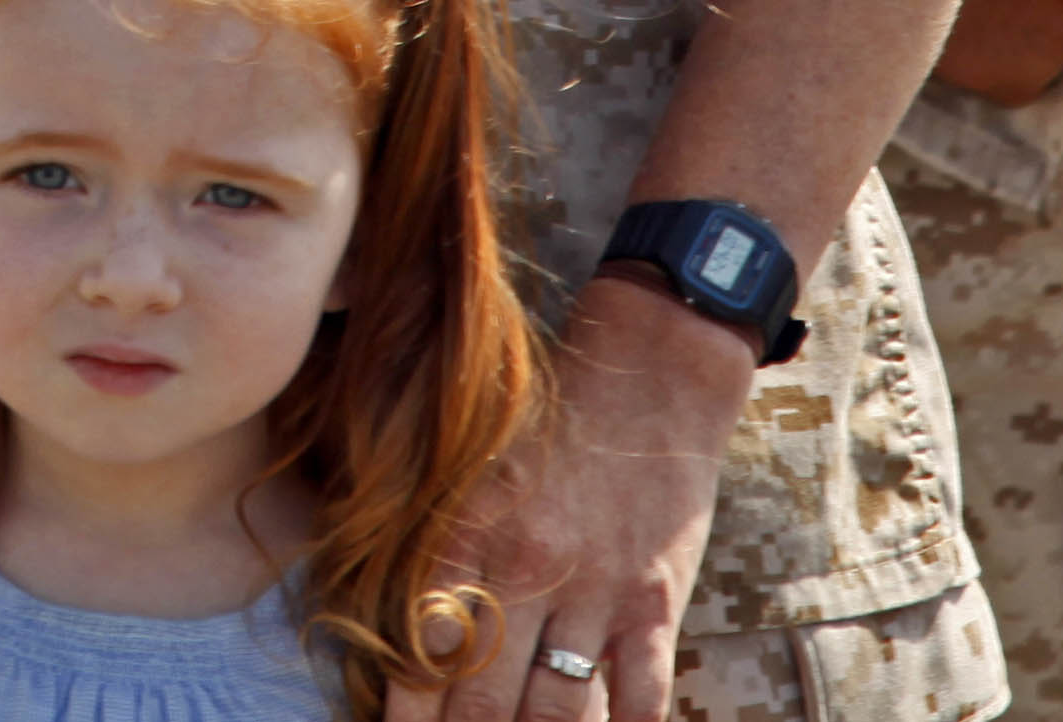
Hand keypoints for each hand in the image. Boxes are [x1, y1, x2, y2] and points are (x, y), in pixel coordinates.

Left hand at [396, 272, 745, 721]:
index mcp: (471, 531)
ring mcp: (594, 591)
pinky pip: (639, 699)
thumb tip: (421, 638)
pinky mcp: (654, 603)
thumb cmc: (556, 424)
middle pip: (484, 701)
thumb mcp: (481, 470)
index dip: (408, 715)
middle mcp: (527, 568)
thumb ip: (450, 550)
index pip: (426, 652)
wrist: (653, 374)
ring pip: (554, 713)